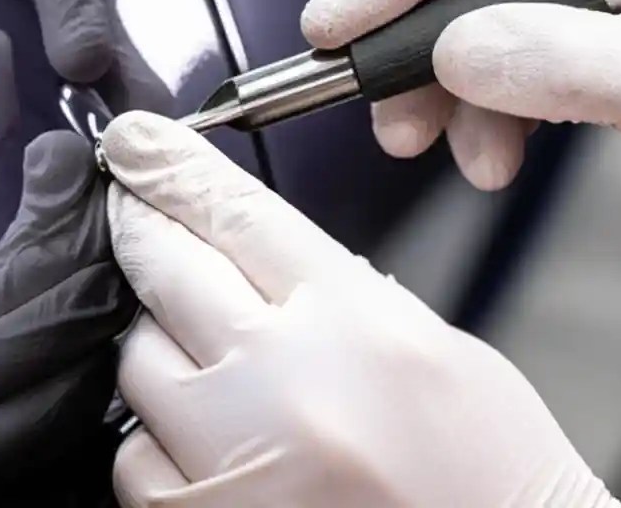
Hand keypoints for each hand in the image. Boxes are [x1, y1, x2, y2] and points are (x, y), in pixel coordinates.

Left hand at [102, 112, 615, 507]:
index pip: (237, 214)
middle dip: (140, 228)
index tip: (136, 145)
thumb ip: (334, 291)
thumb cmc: (489, 475)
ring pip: (138, 363)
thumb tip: (241, 252)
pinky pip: (137, 459)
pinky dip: (160, 442)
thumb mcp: (432, 347)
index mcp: (356, 323)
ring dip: (162, 350)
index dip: (172, 168)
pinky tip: (212, 448)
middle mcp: (285, 385)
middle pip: (165, 269)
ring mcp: (233, 461)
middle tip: (131, 208)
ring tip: (221, 373)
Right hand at [301, 0, 620, 213]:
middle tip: (388, 113)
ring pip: (466, 14)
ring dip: (445, 91)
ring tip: (455, 151)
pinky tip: (491, 148)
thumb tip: (457, 57)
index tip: (338, 28)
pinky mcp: (580, 13)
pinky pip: (497, 50)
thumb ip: (570, 68)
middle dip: (415, 48)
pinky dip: (480, 107)